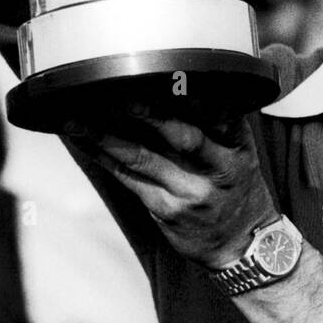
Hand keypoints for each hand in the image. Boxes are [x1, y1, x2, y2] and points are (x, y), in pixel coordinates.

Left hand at [67, 105, 278, 268]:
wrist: (242, 246)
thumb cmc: (238, 190)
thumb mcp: (243, 155)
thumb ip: (220, 125)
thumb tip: (180, 88)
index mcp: (238, 148)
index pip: (219, 116)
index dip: (194, 97)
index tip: (169, 76)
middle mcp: (218, 169)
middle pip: (184, 137)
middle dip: (153, 116)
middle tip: (125, 98)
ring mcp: (190, 191)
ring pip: (144, 158)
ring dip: (109, 137)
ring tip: (80, 120)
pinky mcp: (166, 209)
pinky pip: (129, 179)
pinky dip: (104, 158)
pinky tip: (85, 142)